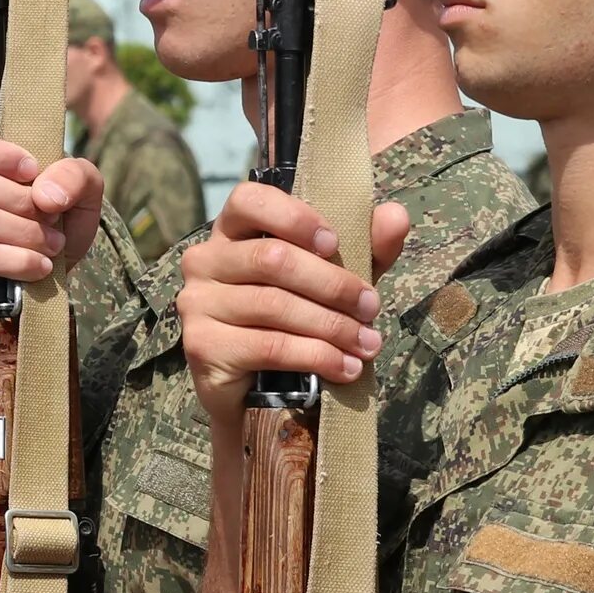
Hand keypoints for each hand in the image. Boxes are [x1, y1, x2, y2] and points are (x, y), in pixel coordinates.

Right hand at [0, 123, 102, 298]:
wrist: (44, 266)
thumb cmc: (52, 215)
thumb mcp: (78, 187)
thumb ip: (73, 175)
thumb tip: (46, 194)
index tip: (32, 172)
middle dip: (20, 202)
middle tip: (52, 219)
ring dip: (22, 234)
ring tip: (51, 244)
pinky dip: (13, 261)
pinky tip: (38, 265)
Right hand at [175, 184, 406, 427]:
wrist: (254, 392)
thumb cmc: (293, 321)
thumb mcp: (332, 279)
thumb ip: (363, 247)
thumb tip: (396, 216)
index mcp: (232, 232)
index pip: (248, 200)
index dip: (294, 217)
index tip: (334, 244)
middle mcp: (205, 261)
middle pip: (272, 259)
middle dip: (332, 284)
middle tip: (371, 307)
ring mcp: (197, 303)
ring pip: (274, 305)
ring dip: (332, 326)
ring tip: (367, 344)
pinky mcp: (203, 346)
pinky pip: (269, 346)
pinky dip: (316, 356)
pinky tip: (344, 367)